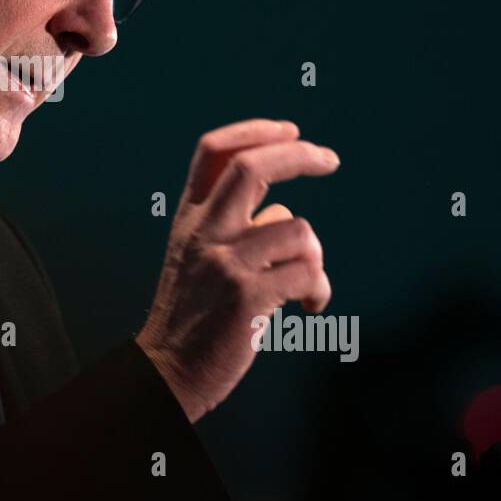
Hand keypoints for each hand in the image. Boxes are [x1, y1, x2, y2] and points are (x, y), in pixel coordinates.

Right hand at [135, 119, 339, 422]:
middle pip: (252, 167)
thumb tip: (284, 212)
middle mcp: (204, 232)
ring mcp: (225, 262)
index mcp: (189, 217)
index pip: (214, 151)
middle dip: (300, 155)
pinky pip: (308, 273)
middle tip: (331, 159)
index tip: (290, 130)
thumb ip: (232, 227)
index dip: (255, 131)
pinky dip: (319, 290)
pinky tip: (309, 307)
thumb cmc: (196, 315)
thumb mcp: (198, 256)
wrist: (169, 371)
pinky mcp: (248, 297)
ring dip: (316, 257)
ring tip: (306, 286)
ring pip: (298, 230)